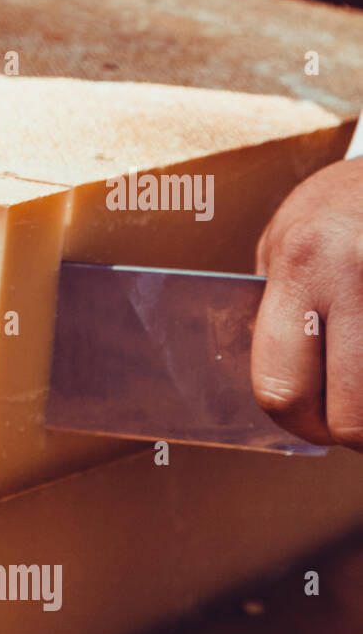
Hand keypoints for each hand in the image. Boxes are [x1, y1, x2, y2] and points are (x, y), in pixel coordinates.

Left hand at [253, 156, 362, 448]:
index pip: (282, 388)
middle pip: (352, 417)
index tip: (313, 424)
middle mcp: (359, 274)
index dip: (299, 424)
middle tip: (354, 416)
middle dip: (353, 432)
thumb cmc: (348, 201)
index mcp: (304, 264)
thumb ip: (277, 308)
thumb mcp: (288, 238)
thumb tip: (282, 386)